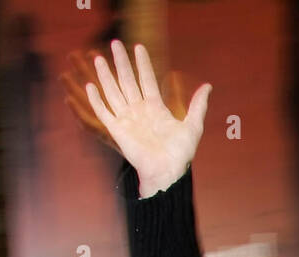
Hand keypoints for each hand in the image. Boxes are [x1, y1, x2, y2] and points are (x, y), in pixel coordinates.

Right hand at [84, 40, 209, 196]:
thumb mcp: (193, 126)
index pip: (147, 80)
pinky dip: (96, 101)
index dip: (143, 64)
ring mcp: (127, 120)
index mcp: (156, 109)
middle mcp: (139, 111)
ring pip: (113, 92)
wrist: (167, 171)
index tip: (138, 47)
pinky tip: (90, 86)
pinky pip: (104, 113)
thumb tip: (208, 87)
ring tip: (98, 58)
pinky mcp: (118, 130)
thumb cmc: (180, 154)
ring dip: (105, 76)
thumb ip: (198, 106)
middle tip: (115, 43)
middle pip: (128, 81)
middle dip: (122, 62)